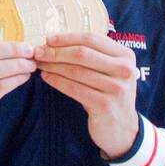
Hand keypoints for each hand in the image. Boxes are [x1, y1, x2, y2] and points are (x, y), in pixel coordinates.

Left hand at [35, 31, 139, 156]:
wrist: (122, 128)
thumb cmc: (108, 94)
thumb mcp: (108, 71)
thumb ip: (91, 55)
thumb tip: (53, 42)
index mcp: (126, 55)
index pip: (91, 39)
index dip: (67, 38)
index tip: (48, 39)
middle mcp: (125, 70)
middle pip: (82, 53)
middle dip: (56, 52)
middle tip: (38, 53)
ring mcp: (116, 88)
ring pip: (76, 71)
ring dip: (53, 66)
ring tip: (40, 65)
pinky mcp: (105, 105)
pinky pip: (74, 89)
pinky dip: (57, 81)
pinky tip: (46, 77)